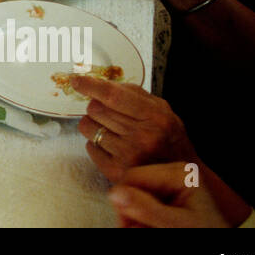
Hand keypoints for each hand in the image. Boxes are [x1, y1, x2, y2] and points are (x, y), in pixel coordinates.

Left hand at [72, 78, 197, 182]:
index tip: (76, 80)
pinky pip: (89, 147)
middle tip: (110, 113)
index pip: (114, 96)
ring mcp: (127, 156)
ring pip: (87, 127)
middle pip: (96, 109)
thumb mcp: (160, 109)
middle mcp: (142, 137)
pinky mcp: (115, 172)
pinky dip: (96, 143)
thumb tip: (99, 84)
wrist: (178, 175)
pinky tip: (113, 146)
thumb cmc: (167, 136)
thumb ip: (133, 93)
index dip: (91, 85)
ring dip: (94, 124)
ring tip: (112, 130)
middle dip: (97, 106)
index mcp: (155, 117)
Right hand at [108, 163, 233, 227]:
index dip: (124, 199)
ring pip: (132, 195)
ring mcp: (167, 183)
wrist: (218, 250)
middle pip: (131, 185)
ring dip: (133, 215)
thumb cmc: (204, 234)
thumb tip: (115, 193)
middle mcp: (171, 173)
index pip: (134, 176)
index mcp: (179, 173)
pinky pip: (139, 202)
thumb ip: (147, 209)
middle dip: (130, 210)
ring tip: (146, 228)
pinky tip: (149, 226)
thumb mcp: (176, 224)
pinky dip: (140, 217)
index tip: (126, 223)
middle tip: (136, 228)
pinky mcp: (164, 195)